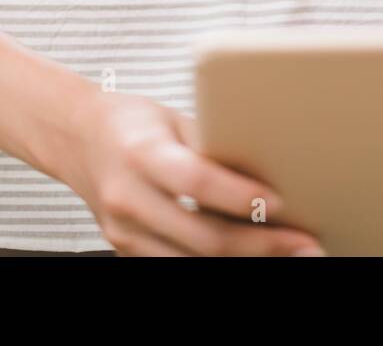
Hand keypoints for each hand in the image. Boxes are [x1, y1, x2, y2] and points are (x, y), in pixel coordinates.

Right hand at [58, 89, 324, 255]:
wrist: (77, 139)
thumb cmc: (132, 123)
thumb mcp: (175, 119)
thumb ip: (213, 145)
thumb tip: (268, 168)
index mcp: (142, 153)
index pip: (197, 181)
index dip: (241, 196)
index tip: (282, 202)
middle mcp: (128, 197)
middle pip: (202, 235)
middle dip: (261, 244)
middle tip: (305, 243)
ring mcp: (124, 231)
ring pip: (192, 260)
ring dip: (244, 260)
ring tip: (289, 253)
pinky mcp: (126, 248)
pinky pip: (176, 263)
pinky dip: (215, 262)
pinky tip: (248, 254)